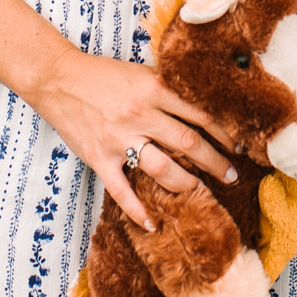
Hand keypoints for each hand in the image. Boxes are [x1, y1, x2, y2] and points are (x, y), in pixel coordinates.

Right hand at [38, 48, 240, 233]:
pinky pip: (122, 190)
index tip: (237, 145)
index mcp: (154, 90)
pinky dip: (137, 210)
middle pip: (188, 143)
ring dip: (187, 184)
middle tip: (232, 175)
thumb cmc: (103, 74)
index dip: (223, 133)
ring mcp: (119, 139)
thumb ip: (167, 87)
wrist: (59, 78)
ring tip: (202, 193)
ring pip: (162, 168)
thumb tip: (201, 103)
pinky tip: (153, 224)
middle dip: (215, 162)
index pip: (199, 115)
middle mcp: (141, 115)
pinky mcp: (99, 158)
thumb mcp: (141, 72)